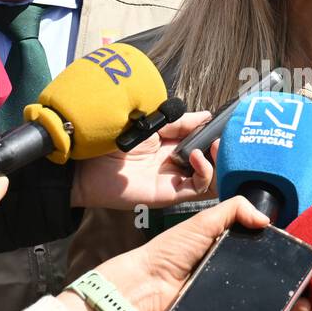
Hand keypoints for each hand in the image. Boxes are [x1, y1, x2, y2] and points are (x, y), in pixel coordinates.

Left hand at [70, 111, 216, 209]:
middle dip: (222, 148)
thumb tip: (206, 115)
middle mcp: (175, 162)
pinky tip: (198, 157)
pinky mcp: (170, 194)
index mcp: (170, 144)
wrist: (87, 166)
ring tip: (214, 147)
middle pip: (210, 160)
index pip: (202, 141)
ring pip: (210, 177)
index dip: (215, 134)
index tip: (225, 125)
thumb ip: (178, 122)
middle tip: (224, 138)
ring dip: (218, 162)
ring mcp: (174, 179)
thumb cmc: (110, 143)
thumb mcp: (150, 124)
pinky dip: (205, 173)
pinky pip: (198, 188)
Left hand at [90, 196, 310, 310]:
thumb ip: (233, 209)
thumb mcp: (203, 221)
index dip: (282, 256)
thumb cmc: (170, 251)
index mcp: (226, 251)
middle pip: (266, 281)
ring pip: (261, 303)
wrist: (146, 287)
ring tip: (302, 306)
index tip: (303, 260)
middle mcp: (228, 275)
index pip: (261, 253)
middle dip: (290, 285)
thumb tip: (267, 220)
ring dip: (283, 306)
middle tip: (309, 287)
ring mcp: (226, 299)